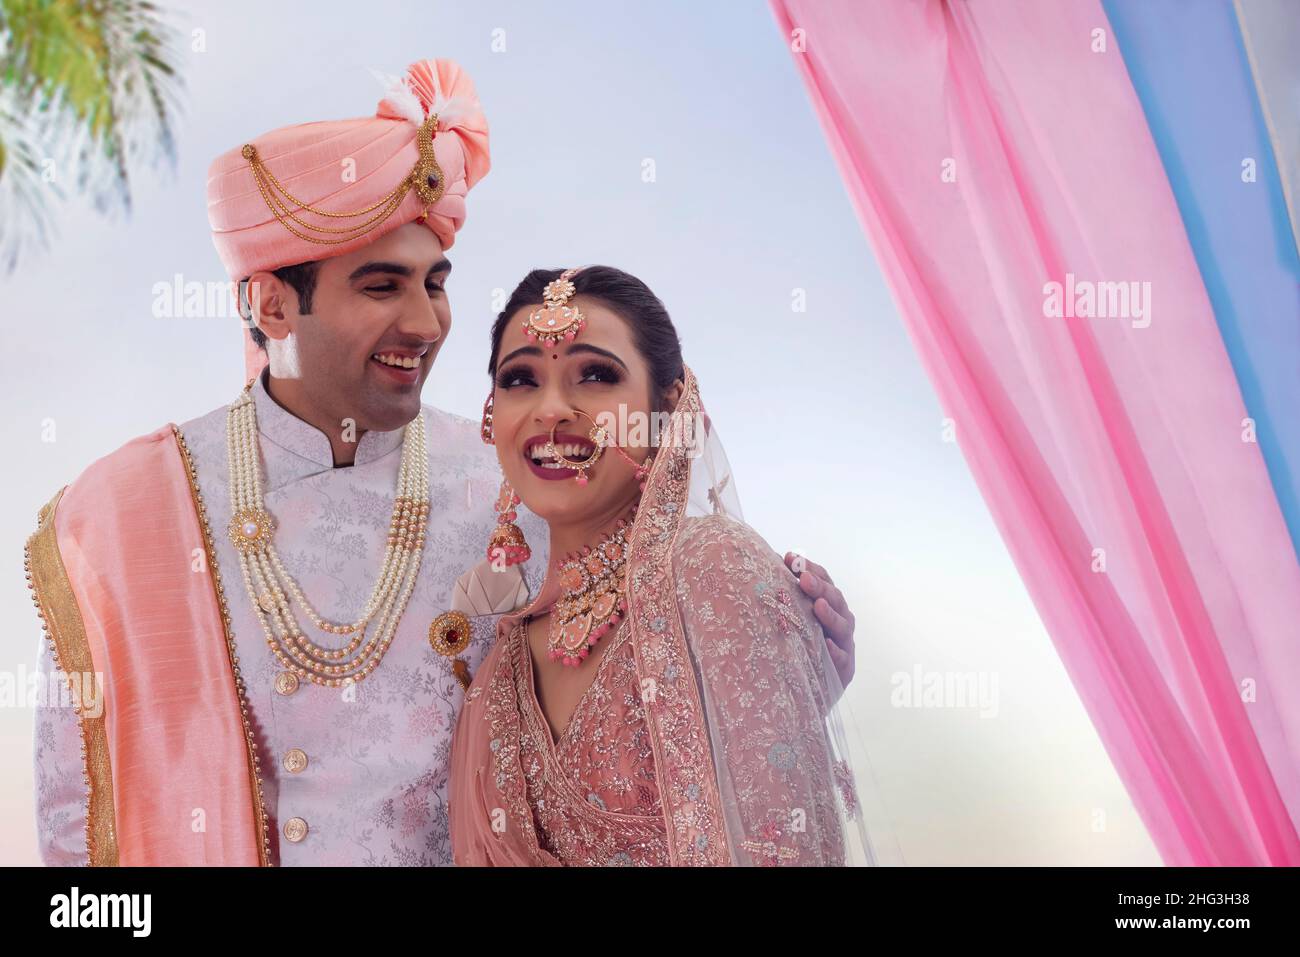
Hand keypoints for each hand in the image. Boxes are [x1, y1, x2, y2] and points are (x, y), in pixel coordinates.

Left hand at [784, 552, 855, 688]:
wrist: (801, 691)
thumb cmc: (795, 647)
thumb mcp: (790, 620)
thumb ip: (784, 596)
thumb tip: (765, 565)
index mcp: (827, 607)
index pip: (823, 581)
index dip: (811, 568)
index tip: (791, 558)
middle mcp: (838, 623)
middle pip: (834, 599)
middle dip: (820, 587)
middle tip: (804, 578)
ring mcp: (843, 646)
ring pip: (842, 626)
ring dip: (830, 614)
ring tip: (818, 605)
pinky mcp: (843, 671)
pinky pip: (842, 660)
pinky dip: (836, 652)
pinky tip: (828, 645)